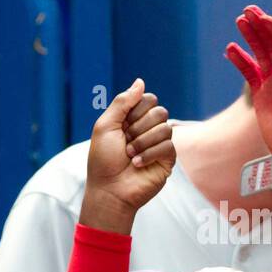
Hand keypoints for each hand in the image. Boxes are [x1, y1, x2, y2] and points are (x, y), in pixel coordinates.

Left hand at [81, 78, 175, 233]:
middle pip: (159, 111)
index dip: (136, 110)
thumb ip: (123, 102)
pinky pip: (169, 146)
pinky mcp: (167, 160)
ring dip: (143, 142)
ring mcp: (159, 144)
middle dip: (139, 127)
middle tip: (126, 142)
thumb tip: (140, 81)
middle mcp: (148, 129)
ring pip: (165, 128)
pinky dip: (150, 154)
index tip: (122, 125)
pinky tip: (138, 165)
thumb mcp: (105, 125)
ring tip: (130, 156)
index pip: (148, 99)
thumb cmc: (103, 160)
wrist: (110, 189)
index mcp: (133, 119)